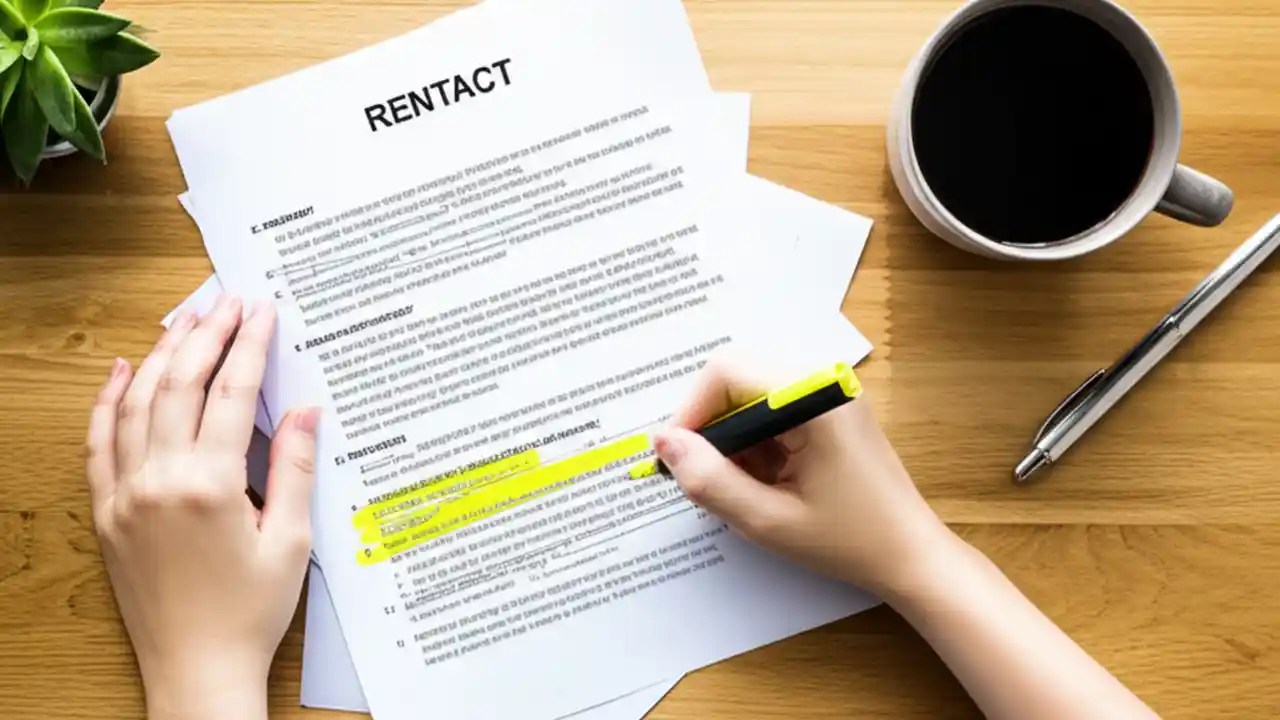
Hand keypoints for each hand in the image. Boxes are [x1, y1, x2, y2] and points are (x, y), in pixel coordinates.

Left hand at [85, 295, 319, 719]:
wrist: (197, 670)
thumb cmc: (250, 613)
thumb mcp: (290, 541)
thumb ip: (295, 469)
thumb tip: (304, 409)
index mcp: (210, 486)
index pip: (229, 393)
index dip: (248, 345)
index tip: (262, 311)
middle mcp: (158, 482)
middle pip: (179, 384)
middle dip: (206, 335)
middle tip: (229, 301)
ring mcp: (124, 495)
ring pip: (135, 402)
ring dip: (161, 354)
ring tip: (187, 320)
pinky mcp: (107, 512)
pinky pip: (99, 441)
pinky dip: (109, 400)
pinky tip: (124, 369)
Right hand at [653, 355, 954, 596]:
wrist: (911, 556)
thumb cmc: (850, 541)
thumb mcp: (768, 520)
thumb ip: (710, 480)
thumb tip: (664, 443)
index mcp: (814, 397)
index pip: (727, 372)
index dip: (691, 411)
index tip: (677, 459)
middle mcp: (823, 381)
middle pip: (736, 377)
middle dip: (711, 427)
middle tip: (707, 479)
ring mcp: (828, 392)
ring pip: (750, 394)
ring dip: (733, 438)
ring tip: (746, 490)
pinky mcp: (829, 409)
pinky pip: (772, 408)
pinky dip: (755, 443)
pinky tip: (765, 483)